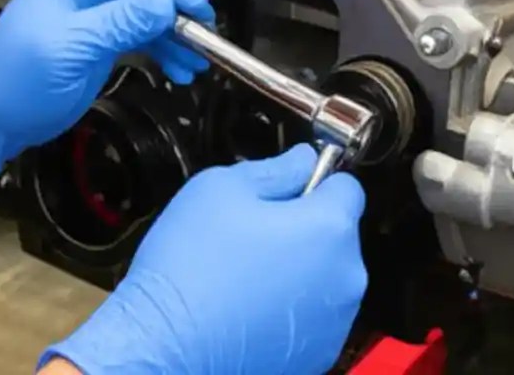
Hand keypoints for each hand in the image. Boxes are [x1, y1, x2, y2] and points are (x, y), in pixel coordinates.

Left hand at [0, 0, 213, 202]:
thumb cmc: (16, 79)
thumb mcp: (70, 48)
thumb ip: (120, 23)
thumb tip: (167, 5)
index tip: (184, 2)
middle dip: (175, 1)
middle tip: (201, 29)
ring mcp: (97, 13)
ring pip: (150, 8)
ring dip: (176, 31)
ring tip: (198, 58)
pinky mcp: (104, 41)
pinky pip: (144, 35)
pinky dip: (165, 50)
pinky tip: (181, 70)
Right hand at [41, 146, 368, 374]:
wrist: (165, 348)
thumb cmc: (189, 272)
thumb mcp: (221, 189)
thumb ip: (275, 168)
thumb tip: (301, 161)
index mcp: (328, 228)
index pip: (347, 186)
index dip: (316, 180)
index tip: (289, 186)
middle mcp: (345, 277)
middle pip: (336, 233)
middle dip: (303, 226)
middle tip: (252, 232)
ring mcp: (334, 320)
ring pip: (325, 275)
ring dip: (298, 268)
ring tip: (244, 273)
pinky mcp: (318, 352)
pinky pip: (313, 314)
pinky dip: (289, 306)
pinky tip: (249, 304)